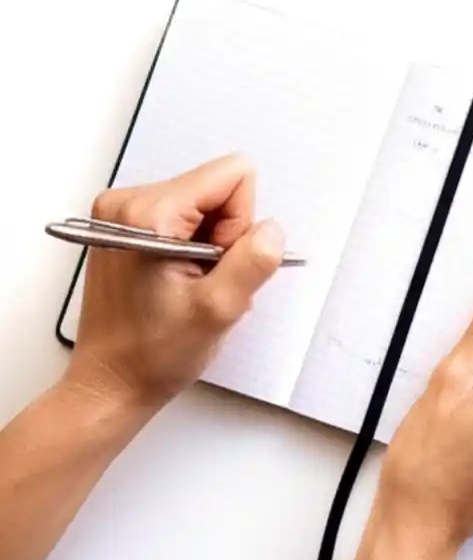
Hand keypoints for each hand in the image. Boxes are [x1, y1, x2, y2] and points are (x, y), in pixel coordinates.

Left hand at [69, 154, 284, 408]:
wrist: (111, 382)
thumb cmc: (152, 352)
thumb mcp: (218, 310)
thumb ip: (253, 261)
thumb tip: (273, 229)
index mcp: (147, 212)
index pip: (232, 177)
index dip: (239, 225)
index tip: (216, 265)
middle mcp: (128, 201)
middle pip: (218, 189)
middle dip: (225, 237)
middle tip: (202, 281)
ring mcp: (123, 213)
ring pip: (206, 205)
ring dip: (211, 246)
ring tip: (190, 285)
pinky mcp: (126, 227)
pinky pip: (186, 219)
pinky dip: (194, 249)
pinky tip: (180, 281)